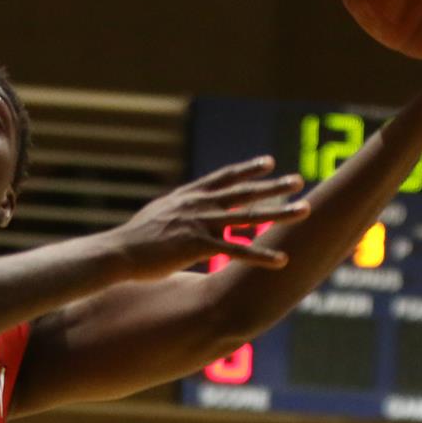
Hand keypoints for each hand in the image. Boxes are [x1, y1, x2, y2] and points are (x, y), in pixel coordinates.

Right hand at [107, 157, 309, 279]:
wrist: (117, 252)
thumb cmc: (132, 241)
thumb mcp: (156, 217)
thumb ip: (174, 214)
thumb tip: (177, 216)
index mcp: (188, 197)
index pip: (223, 178)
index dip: (247, 170)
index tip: (268, 162)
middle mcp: (198, 205)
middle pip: (243, 192)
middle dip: (273, 186)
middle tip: (298, 180)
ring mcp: (200, 223)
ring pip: (249, 216)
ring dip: (279, 213)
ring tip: (304, 210)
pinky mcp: (198, 246)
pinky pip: (237, 251)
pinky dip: (261, 256)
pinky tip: (281, 259)